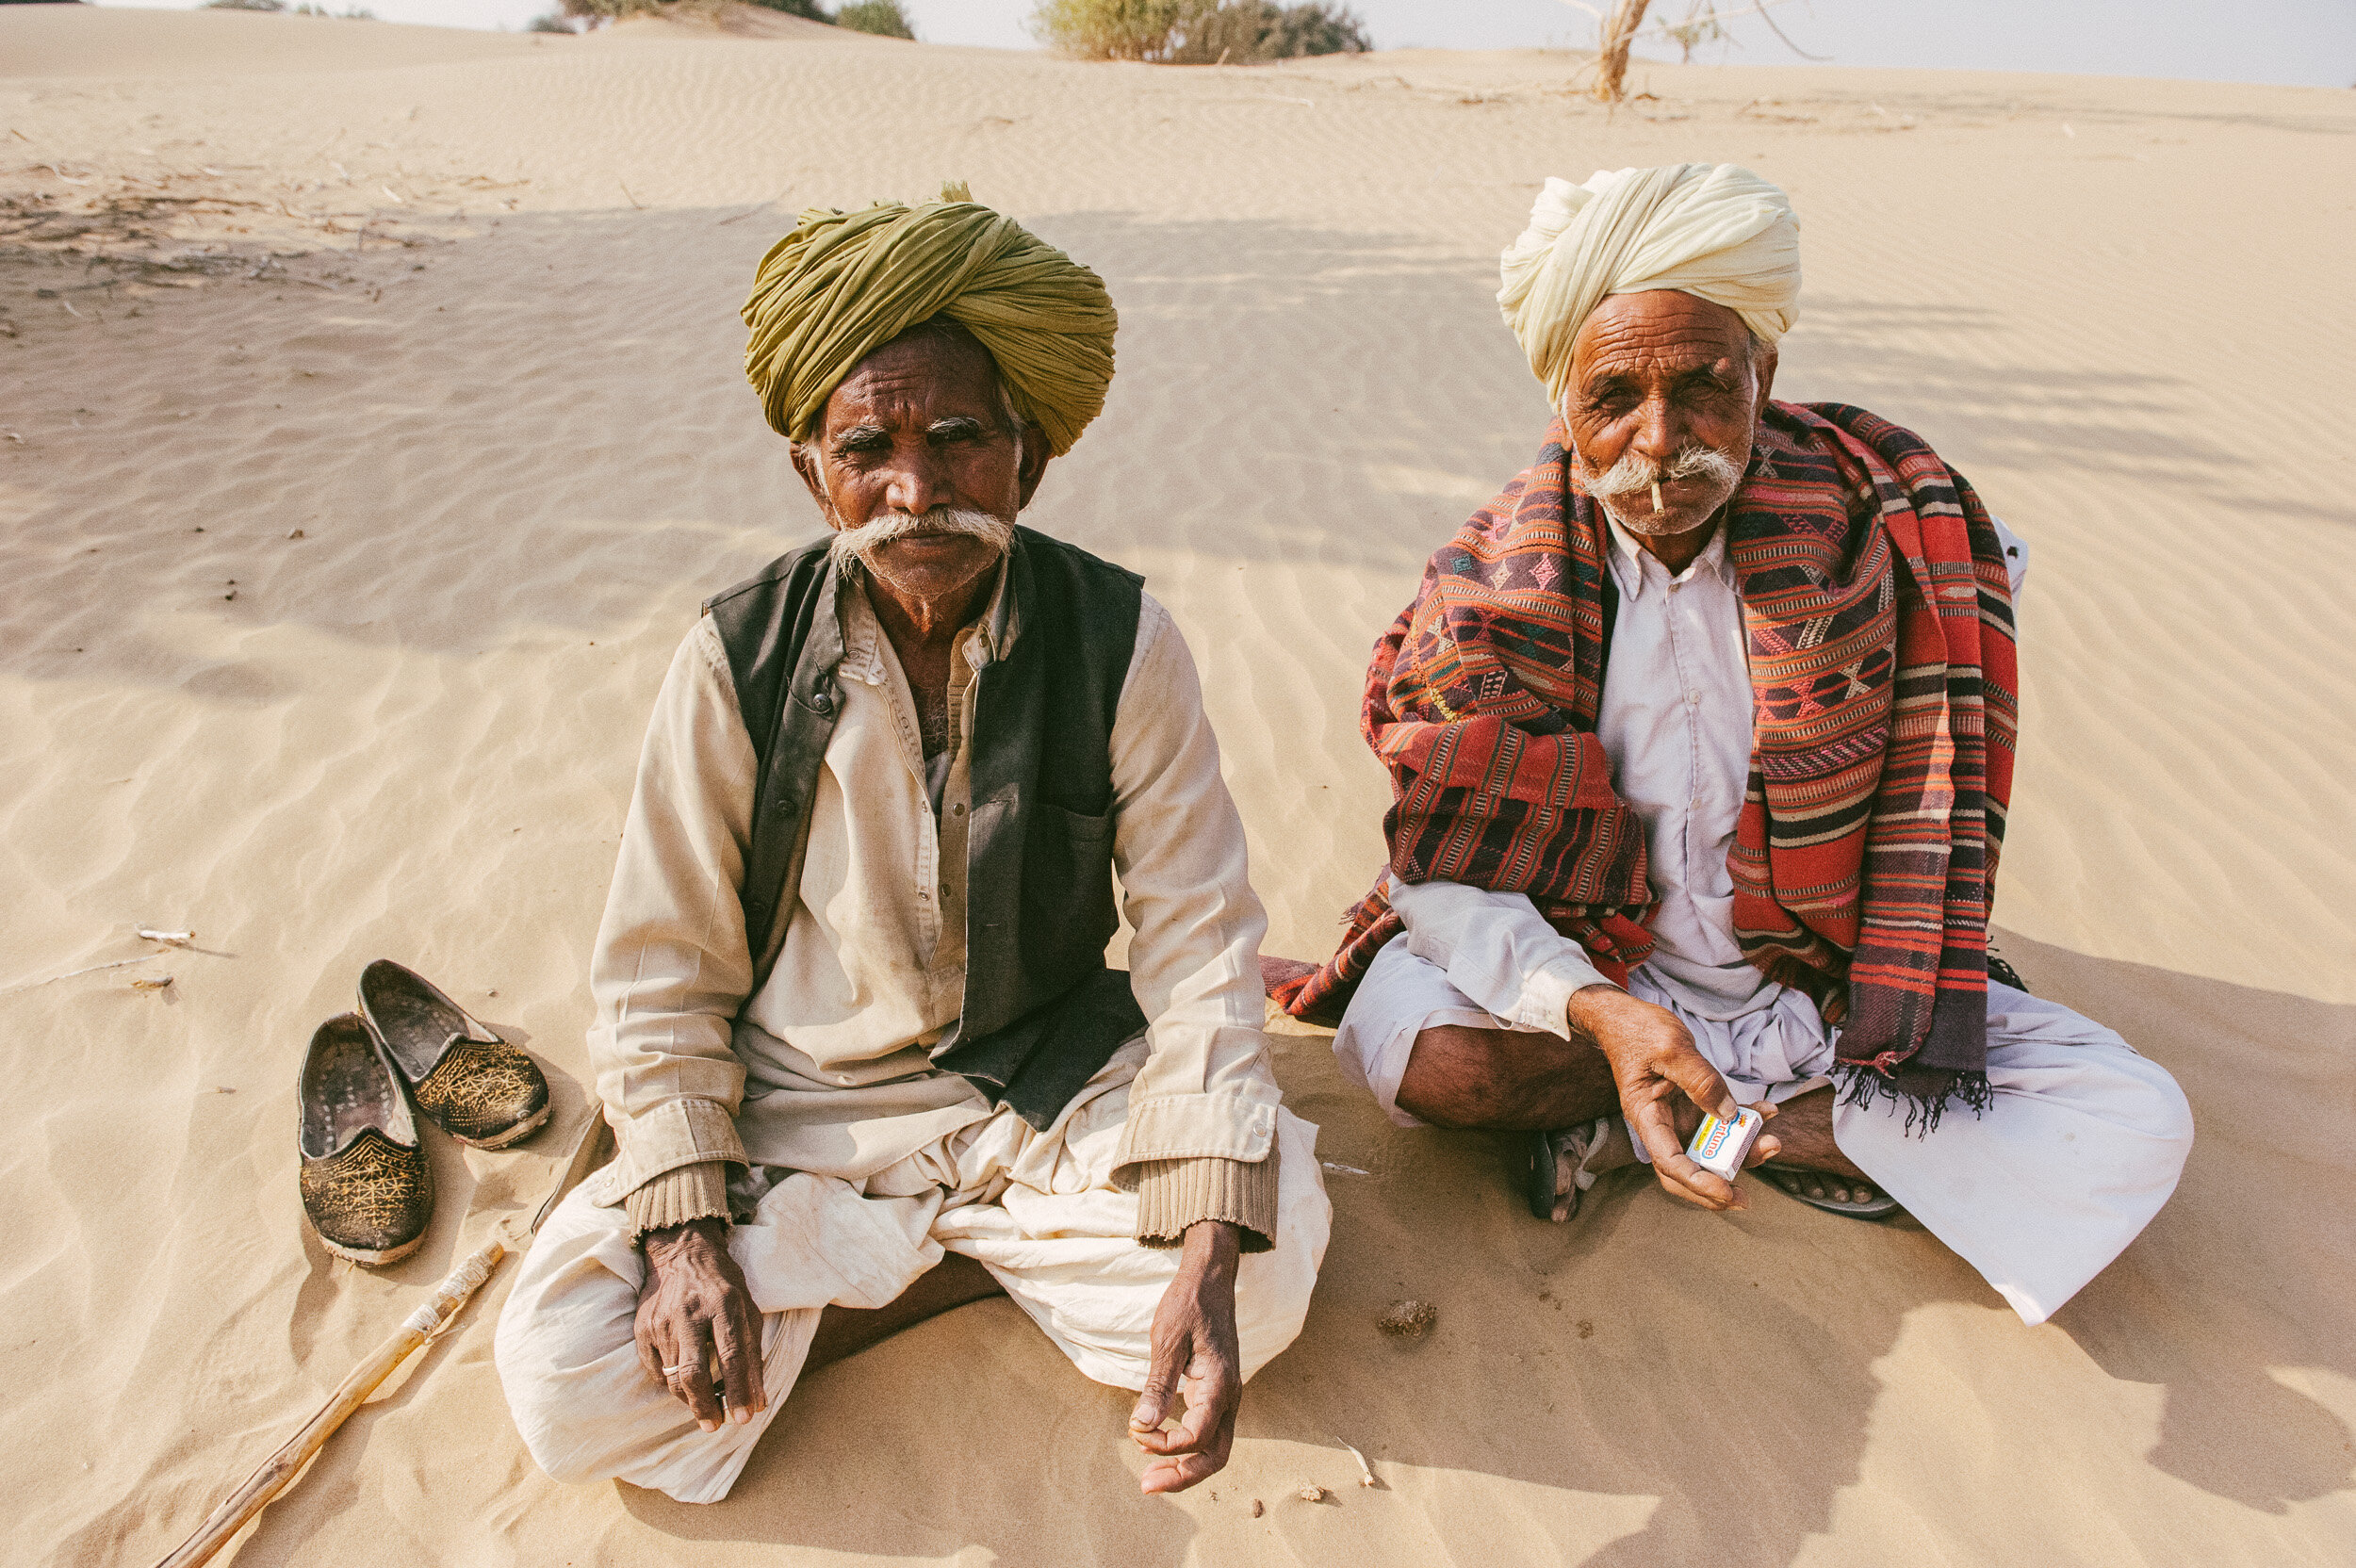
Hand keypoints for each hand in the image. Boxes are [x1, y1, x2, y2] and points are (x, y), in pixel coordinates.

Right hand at [634, 1217, 765, 1432]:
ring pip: (672, 1376)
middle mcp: (689, 1314)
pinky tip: (683, 1384)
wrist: (681, 1251)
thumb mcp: (748, 1309)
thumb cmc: (723, 1283)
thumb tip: (759, 1401)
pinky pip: (655, 1369)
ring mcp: (662, 1321)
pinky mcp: (642, 1328)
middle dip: (705, 1406)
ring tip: (704, 1408)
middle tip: (715, 1425)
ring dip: (689, 1399)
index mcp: (723, 1305)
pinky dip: (670, 1383)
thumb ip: (753, 1354)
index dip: (739, 1391)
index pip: (732, 1357)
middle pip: (693, 1373)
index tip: (745, 1418)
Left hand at [1128, 1219, 1242, 1494]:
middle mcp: (1230, 1397)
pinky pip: (1207, 1433)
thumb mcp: (1168, 1340)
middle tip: (1145, 1485)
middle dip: (1182, 1477)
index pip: (1198, 1436)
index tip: (1136, 1433)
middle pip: (1215, 1456)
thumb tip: (1142, 1426)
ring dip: (1185, 1467)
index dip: (1166, 1444)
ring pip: (1214, 1449)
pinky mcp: (1216, 1394)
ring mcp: (1226, 1398)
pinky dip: (1186, 1448)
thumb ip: (1158, 1385)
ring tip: (1151, 1477)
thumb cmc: (1188, 1305)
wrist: (1209, 1280)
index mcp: (1221, 1385)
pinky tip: (1159, 1446)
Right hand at [1566, 985, 1780, 1210]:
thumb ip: (1701, 1080)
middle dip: (1719, 1184)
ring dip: (1741, 1153)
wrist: (1625, 1017)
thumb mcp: (1671, 1047)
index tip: (1727, 1191)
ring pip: (1710, 1150)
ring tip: (1772, 1143)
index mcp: (1646, 1116)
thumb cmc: (1637, 1030)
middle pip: (1688, 1168)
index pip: (1669, 1162)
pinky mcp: (1691, 1105)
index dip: (1698, 1182)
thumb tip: (1729, 1113)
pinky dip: (1744, 1121)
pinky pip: (1720, 1122)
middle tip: (1746, 1196)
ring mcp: (1678, 1117)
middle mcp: (1662, 1124)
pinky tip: (1766, 1112)